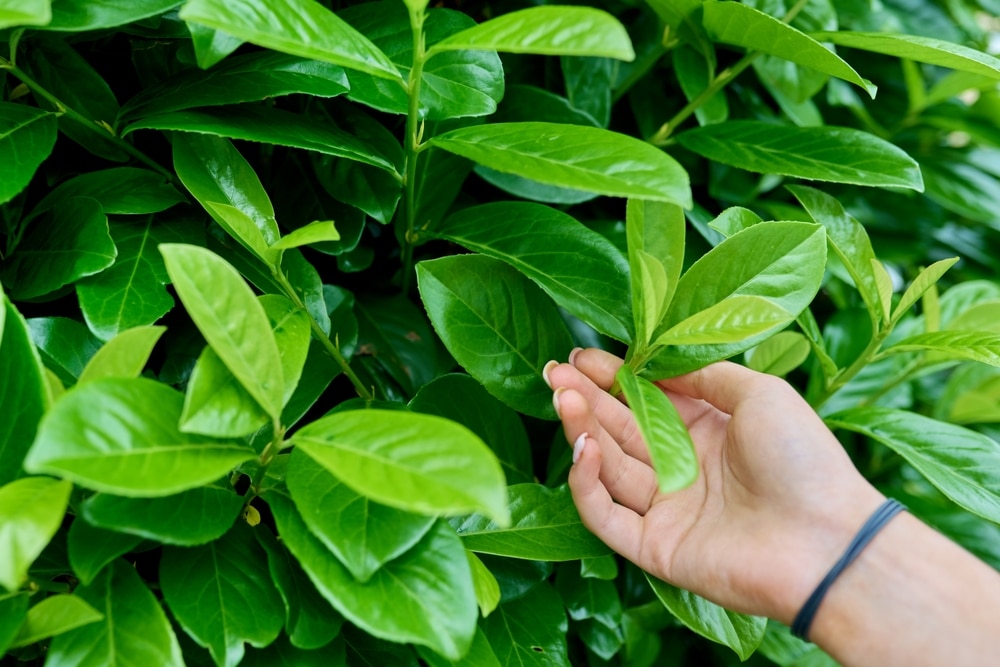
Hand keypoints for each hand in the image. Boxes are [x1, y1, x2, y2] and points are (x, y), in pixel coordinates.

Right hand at [545, 348, 884, 622]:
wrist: (827, 541)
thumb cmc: (803, 460)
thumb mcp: (761, 393)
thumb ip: (707, 372)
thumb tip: (658, 359)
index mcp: (707, 431)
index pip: (644, 400)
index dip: (612, 377)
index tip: (581, 355)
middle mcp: (682, 467)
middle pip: (619, 429)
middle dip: (585, 398)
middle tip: (555, 371)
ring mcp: (666, 508)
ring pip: (608, 467)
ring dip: (581, 430)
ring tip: (563, 397)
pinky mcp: (654, 546)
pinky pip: (606, 516)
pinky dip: (587, 484)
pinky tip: (585, 449)